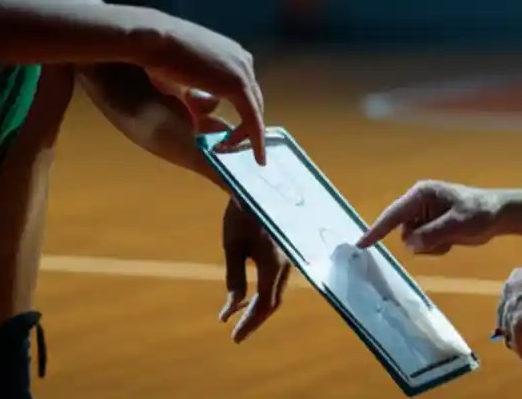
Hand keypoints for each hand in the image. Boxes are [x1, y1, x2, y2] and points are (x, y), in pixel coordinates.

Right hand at [132, 9, 265, 162]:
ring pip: (254, 110)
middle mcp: (241, 60)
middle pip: (253, 100)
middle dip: (247, 125)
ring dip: (247, 134)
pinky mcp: (238, 84)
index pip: (243, 88)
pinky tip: (256, 157)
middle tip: (236, 147)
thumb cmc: (157, 55)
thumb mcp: (180, 78)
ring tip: (234, 152)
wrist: (151, 39)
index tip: (233, 132)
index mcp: (230, 54)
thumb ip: (194, 93)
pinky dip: (255, 139)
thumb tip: (197, 107)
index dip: (241, 112)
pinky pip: (252, 118)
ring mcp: (242, 70)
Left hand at [219, 197, 290, 342]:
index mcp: (273, 262)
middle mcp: (287, 262)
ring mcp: (290, 256)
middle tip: (237, 334)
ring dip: (258, 306)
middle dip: (255, 319)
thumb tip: (230, 310)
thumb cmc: (240, 213)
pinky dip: (263, 291)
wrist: (258, 184)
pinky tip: (247, 297)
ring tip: (237, 316)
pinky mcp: (288, 251)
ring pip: (277, 291)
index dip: (249, 323)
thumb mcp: (232, 246)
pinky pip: (278, 279)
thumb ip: (234, 279)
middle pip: (273, 301)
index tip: (234, 338)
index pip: (263, 303)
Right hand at [356, 180, 500, 254]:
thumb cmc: (481, 213)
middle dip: (422, 240)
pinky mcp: (430, 227)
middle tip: (446, 238)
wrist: (499, 216)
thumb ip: (433, 234)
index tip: (360, 244)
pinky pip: (422, 245)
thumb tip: (410, 244)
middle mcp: (418, 204)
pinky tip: (452, 240)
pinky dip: (436, 248)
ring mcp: (423, 216)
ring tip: (452, 237)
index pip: (393, 214)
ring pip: (413, 242)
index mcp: (421, 194)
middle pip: (404, 232)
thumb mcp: (458, 224)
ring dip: (431, 246)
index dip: (376, 230)